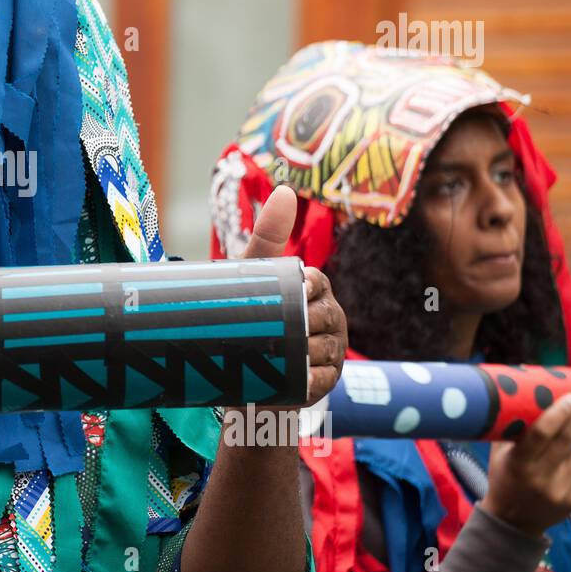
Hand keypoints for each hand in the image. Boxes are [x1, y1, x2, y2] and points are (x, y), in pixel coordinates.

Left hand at [241, 184, 346, 405]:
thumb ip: (267, 236)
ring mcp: (331, 351)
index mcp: (316, 290)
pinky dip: (307, 382)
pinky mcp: (324, 381)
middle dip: (299, 324)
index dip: (304, 288)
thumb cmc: (250, 311)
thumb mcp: (255, 276)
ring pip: (324, 349)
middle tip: (272, 330)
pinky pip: (322, 380)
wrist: (239, 368)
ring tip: (275, 356)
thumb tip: (286, 189)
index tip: (290, 293)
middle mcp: (330, 318)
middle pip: (323, 318)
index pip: (317, 282)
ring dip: (301, 354)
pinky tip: (291, 381)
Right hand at [480, 382, 570, 537]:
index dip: (559, 414)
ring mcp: (561, 489)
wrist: (513, 521)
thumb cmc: (503, 479)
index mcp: (518, 463)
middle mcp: (541, 477)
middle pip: (568, 440)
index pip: (542, 434)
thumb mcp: (498, 455)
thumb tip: (525, 397)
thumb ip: (513, 431)